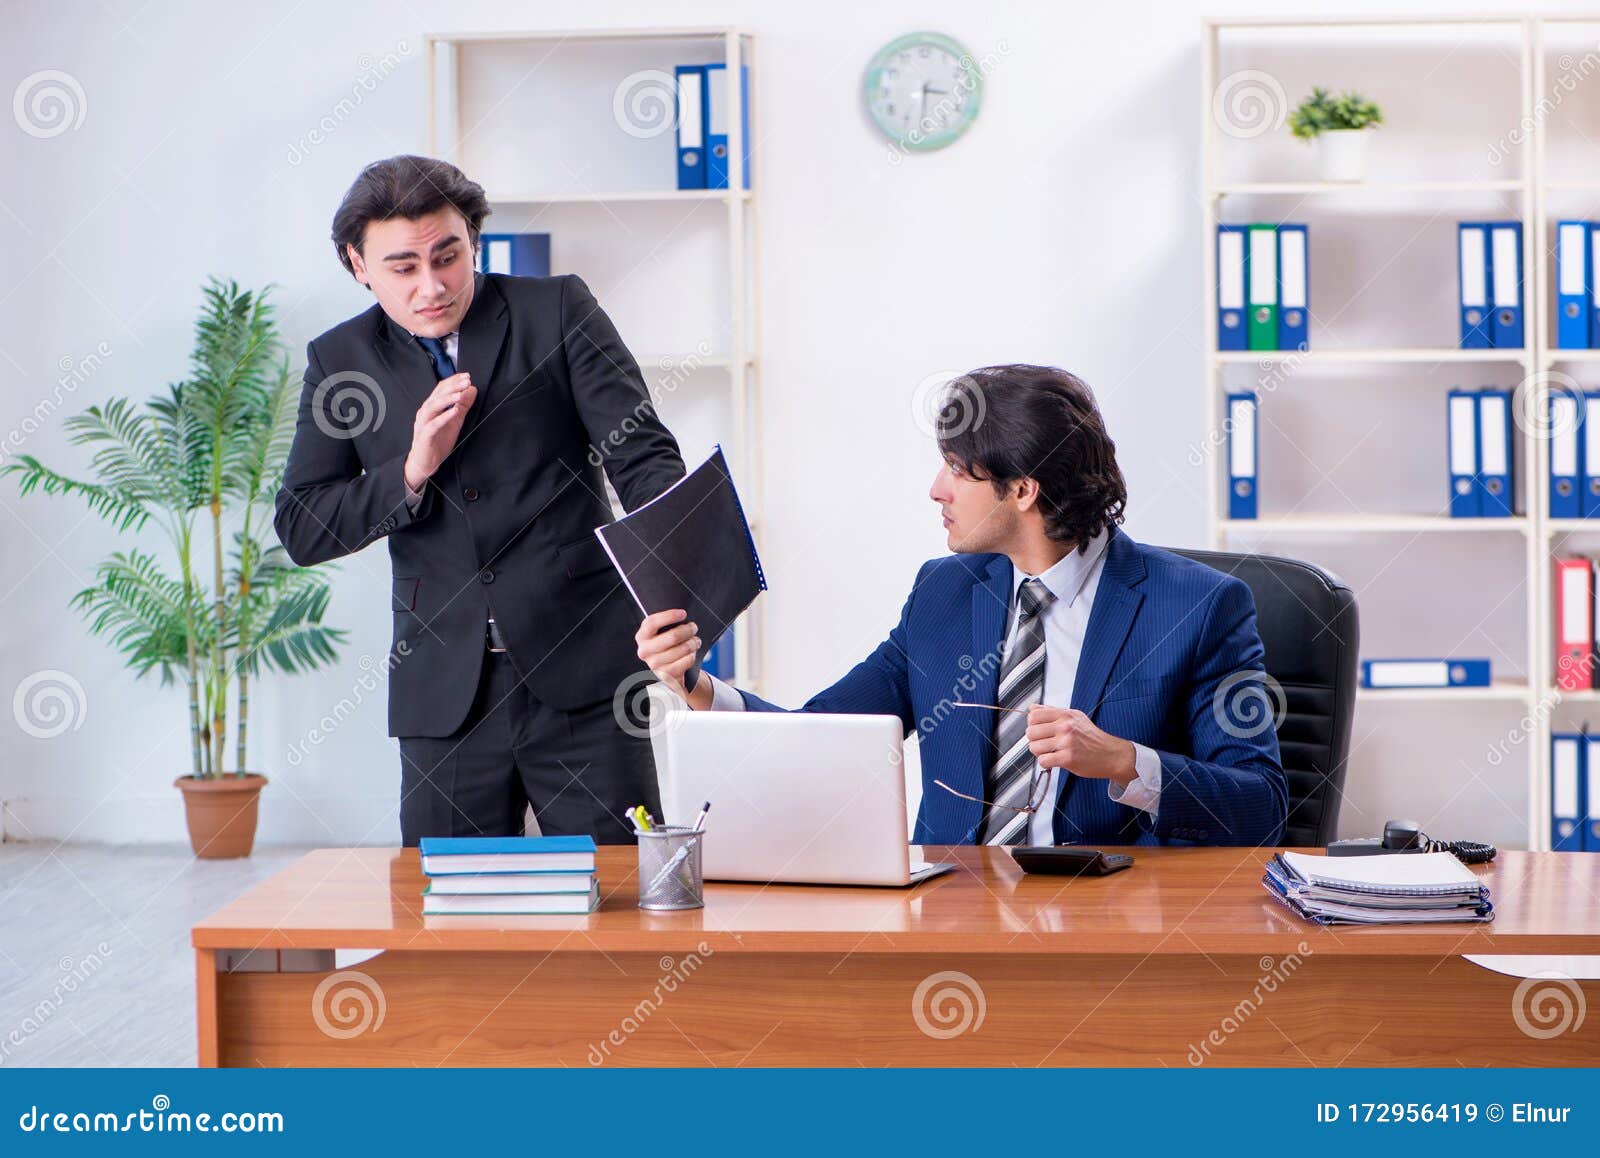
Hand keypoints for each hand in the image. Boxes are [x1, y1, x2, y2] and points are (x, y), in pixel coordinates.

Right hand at [403, 372, 475, 490]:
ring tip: (460, 394)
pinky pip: (434, 424)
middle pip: (437, 394)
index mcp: (432, 407)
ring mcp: (423, 423)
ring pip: (433, 406)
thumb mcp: (455, 421)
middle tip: (466, 381)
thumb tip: (472, 390)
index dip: (454, 381)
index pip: (441, 388)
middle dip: (452, 386)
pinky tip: (454, 412)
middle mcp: (425, 412)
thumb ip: (463, 405)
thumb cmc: (438, 441)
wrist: (425, 463)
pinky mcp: (424, 435)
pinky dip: (444, 417)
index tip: (467, 376)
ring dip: (447, 399)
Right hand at [635, 608, 711, 709]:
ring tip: (695, 641)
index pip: (652, 623)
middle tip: (694, 627)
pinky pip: (686, 661)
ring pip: (683, 648)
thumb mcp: (662, 634)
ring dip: (693, 643)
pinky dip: (692, 656)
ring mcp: (654, 664)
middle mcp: (645, 651)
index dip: (669, 616)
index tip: (683, 613)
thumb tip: (682, 615)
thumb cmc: (667, 646)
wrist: (669, 671)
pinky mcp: (666, 675)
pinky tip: (691, 654)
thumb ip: (667, 625)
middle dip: (688, 630)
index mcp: (642, 636)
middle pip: (673, 636)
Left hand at [1026, 705, 1136, 786]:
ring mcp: (1067, 742)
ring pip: (1034, 747)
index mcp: (1065, 715)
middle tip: (1044, 744)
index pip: (1033, 715)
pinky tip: (1054, 761)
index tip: (1039, 731)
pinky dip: (1045, 763)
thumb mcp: (1075, 717)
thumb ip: (1052, 711)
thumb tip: (1032, 708)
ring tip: (1050, 753)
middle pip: (1030, 732)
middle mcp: (1065, 726)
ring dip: (1039, 753)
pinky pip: (1043, 761)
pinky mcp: (1068, 758)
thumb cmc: (1092, 737)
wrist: (1111, 754)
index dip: (1032, 725)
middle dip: (1034, 740)